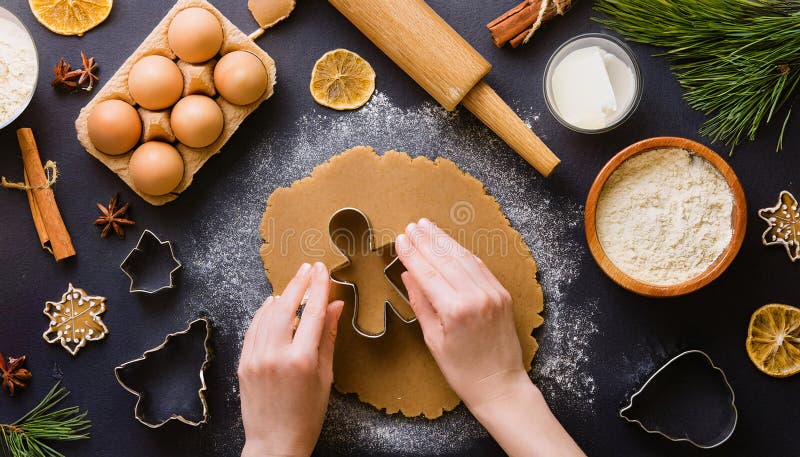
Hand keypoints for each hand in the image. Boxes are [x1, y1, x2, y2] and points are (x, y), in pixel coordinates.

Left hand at [238, 262, 343, 456]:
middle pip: (287, 307)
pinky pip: (253, 329)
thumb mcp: (325, 377)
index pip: (313, 312)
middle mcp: (276, 355)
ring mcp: (256, 358)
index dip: (319, 287)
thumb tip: (336, 306)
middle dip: (298, 283)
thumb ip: (328, 338)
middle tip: (308, 267)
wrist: (275, 443)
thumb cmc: (307, 415)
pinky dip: (263, 313)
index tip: (323, 269)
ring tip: (294, 284)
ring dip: (281, 296)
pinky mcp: (243, 363)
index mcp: (302, 360)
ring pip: (267, 315)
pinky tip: (273, 305)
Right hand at [396, 219, 583, 456]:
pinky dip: (463, 253)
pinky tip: (451, 244)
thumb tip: (408, 275)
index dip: (412, 254)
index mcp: (455, 310)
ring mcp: (492, 293)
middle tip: (412, 226)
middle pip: (446, 259)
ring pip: (464, 258)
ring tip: (428, 227)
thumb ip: (421, 303)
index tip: (400, 239)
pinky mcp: (502, 294)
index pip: (427, 273)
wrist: (499, 384)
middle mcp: (476, 297)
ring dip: (444, 241)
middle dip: (427, 240)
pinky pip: (480, 266)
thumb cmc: (462, 370)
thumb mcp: (433, 339)